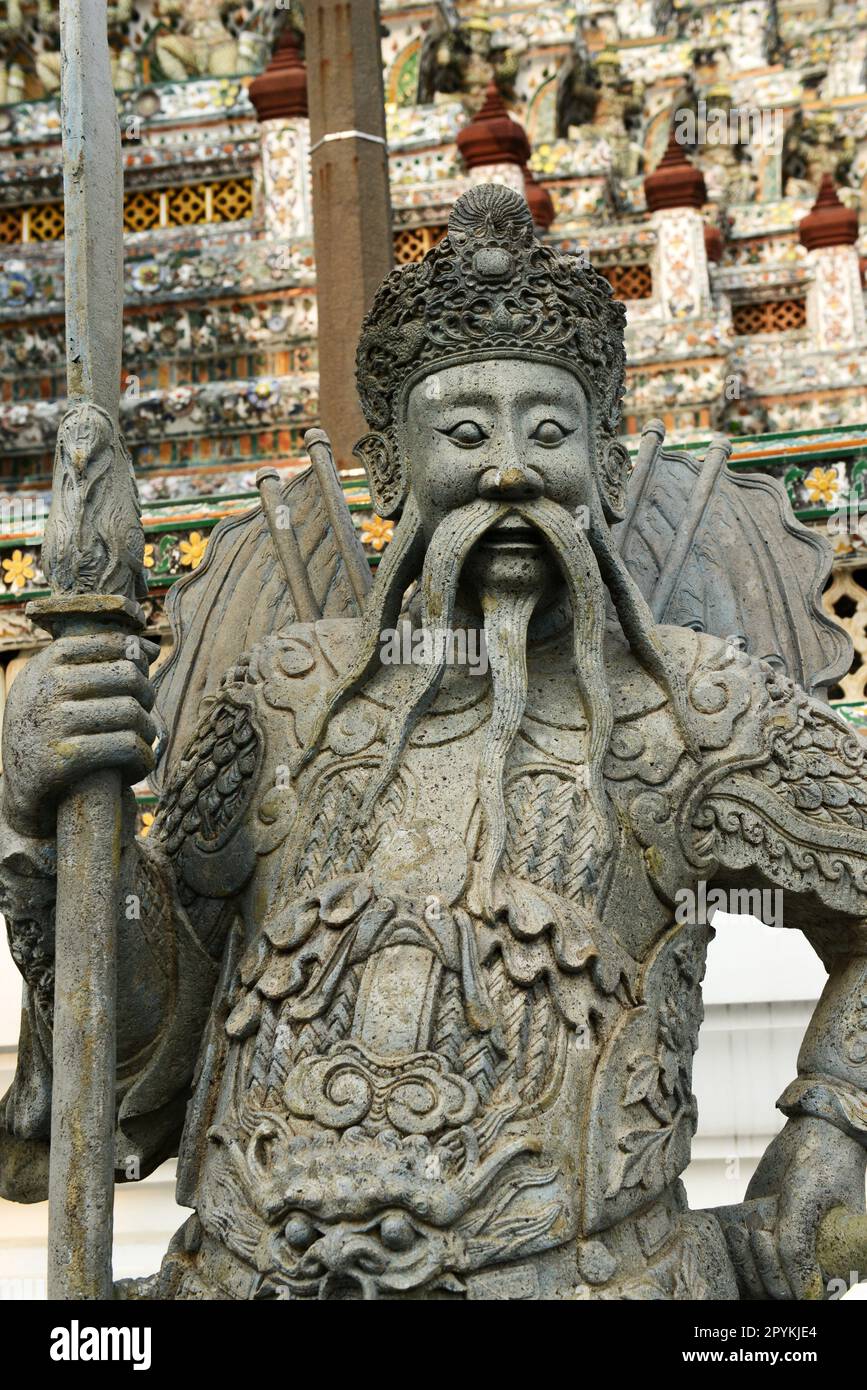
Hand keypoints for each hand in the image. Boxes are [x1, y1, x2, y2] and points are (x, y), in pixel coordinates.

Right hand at [2, 631, 159, 838]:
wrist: (21, 789)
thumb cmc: (48, 731)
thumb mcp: (53, 691)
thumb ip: (91, 665)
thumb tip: (148, 647)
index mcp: (44, 666)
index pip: (106, 642)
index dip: (134, 656)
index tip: (142, 675)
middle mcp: (46, 689)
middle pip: (126, 676)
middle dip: (148, 695)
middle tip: (145, 714)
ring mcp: (53, 723)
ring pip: (131, 713)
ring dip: (149, 731)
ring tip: (144, 742)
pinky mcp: (65, 759)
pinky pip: (126, 747)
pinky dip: (143, 757)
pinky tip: (138, 765)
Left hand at [725, 1116, 865, 1298]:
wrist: (814, 1132)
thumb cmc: (821, 1164)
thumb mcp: (807, 1200)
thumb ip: (796, 1243)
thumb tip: (792, 1293)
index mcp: (837, 1266)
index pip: (804, 1299)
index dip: (780, 1283)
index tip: (764, 1240)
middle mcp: (811, 1263)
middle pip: (777, 1293)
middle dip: (759, 1268)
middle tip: (753, 1232)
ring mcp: (786, 1249)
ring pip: (759, 1280)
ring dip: (745, 1260)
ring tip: (741, 1228)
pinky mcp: (768, 1235)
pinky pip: (749, 1258)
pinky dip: (738, 1252)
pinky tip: (734, 1229)